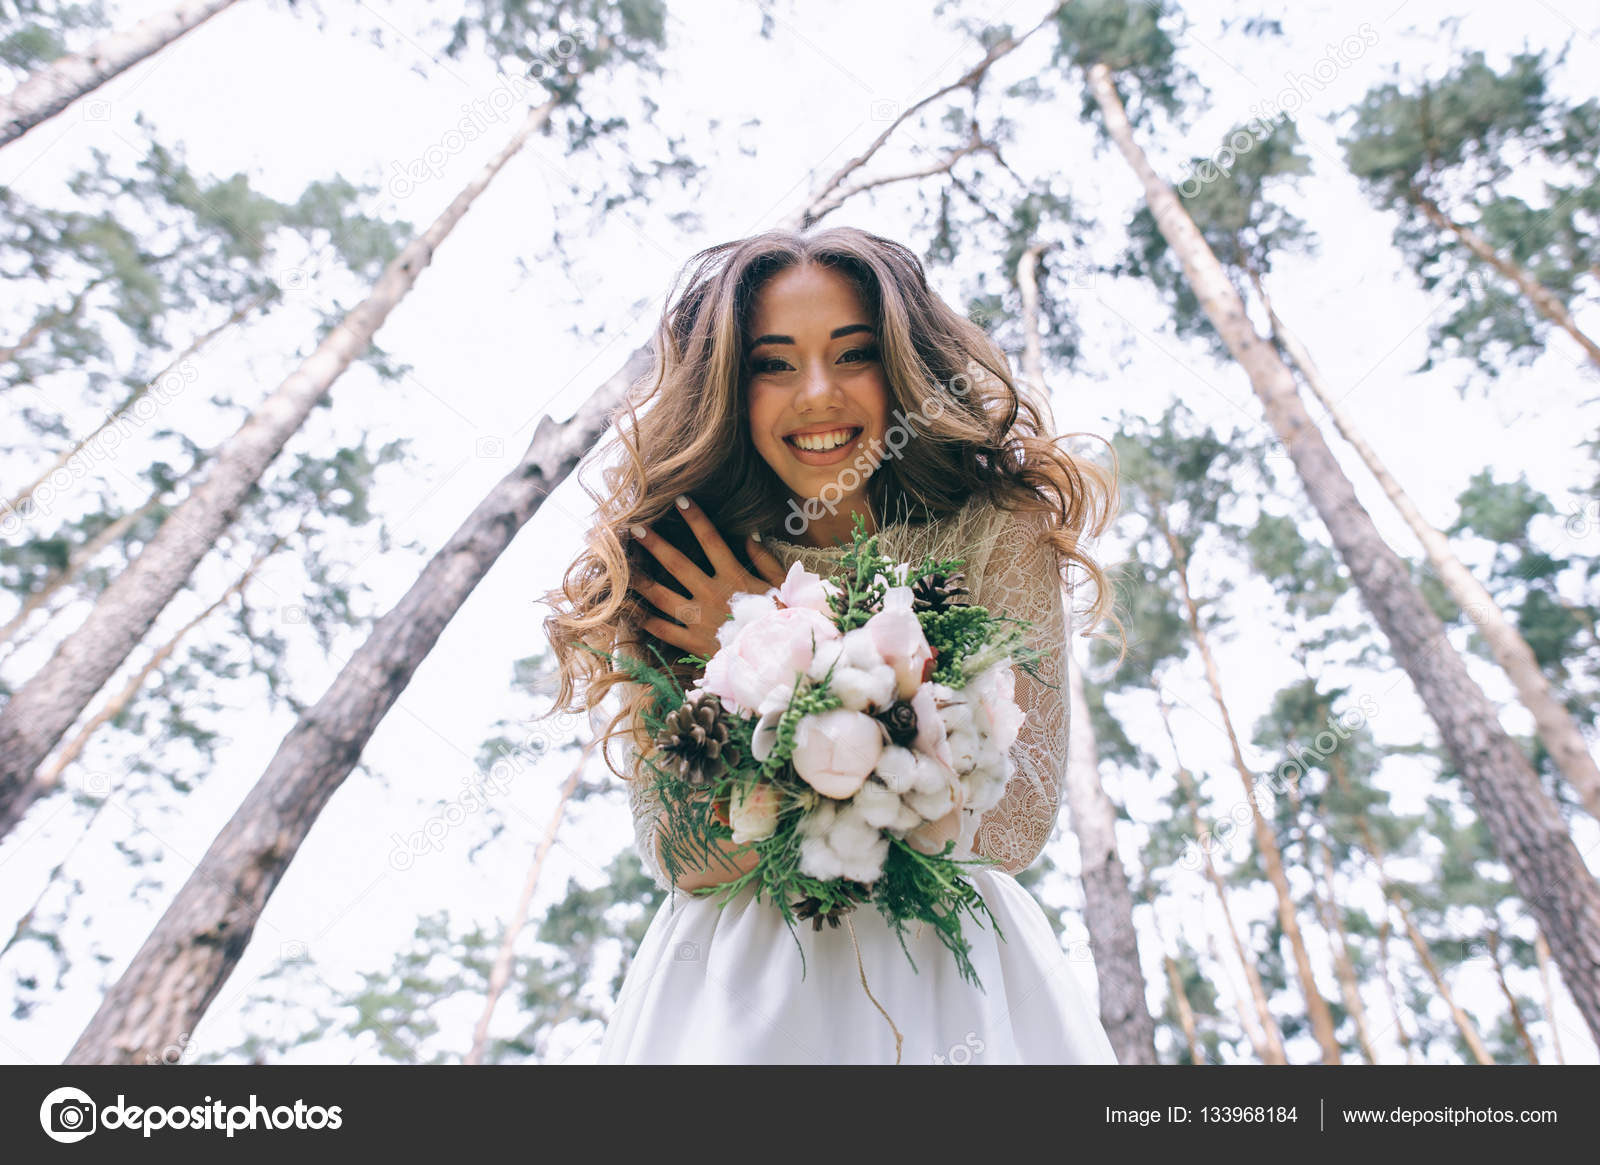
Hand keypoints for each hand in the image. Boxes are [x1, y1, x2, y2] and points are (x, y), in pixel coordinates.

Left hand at [629, 494, 787, 658]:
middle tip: (634, 528)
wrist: (777, 661)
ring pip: (662, 596)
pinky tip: (630, 611)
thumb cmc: (782, 621)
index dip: (696, 519)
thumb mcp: (781, 586)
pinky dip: (646, 621)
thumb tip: (748, 535)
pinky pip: (664, 631)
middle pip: (677, 564)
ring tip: (622, 569)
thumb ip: (765, 560)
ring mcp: (700, 619)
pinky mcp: (693, 643)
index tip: (680, 500)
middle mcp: (712, 594)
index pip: (711, 540)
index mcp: (734, 577)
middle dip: (654, 544)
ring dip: (641, 580)